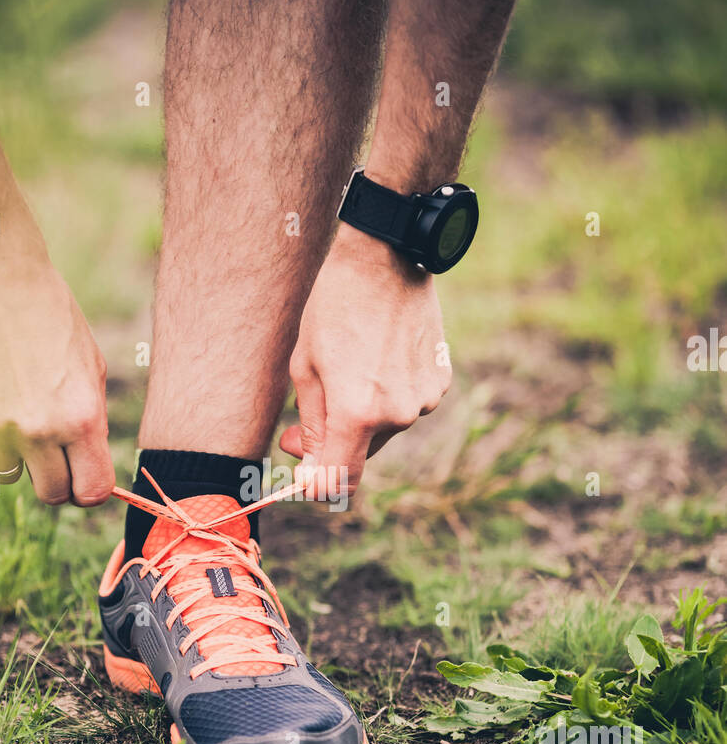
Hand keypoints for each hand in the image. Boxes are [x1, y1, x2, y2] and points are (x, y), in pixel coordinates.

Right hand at [0, 258, 114, 505]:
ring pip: (6, 473)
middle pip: (51, 495)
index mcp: (81, 419)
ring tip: (17, 410)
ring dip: (13, 453)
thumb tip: (90, 462)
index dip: (89, 489)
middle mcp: (40, 429)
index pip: (92, 492)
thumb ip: (91, 419)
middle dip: (53, 478)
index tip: (83, 477)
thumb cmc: (53, 316)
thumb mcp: (92, 367)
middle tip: (51, 451)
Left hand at [280, 228, 451, 498]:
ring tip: (351, 365)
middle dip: (332, 442)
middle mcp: (397, 415)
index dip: (319, 486)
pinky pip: (407, 404)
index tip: (304, 476)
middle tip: (303, 418)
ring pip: (384, 429)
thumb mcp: (305, 366)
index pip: (339, 480)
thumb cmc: (335, 307)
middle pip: (360, 453)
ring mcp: (424, 400)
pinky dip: (389, 393)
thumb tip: (310, 462)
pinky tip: (378, 356)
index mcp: (358, 413)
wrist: (387, 258)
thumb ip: (309, 423)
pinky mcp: (440, 383)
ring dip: (363, 414)